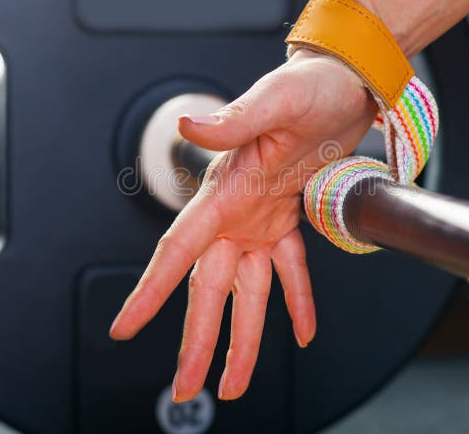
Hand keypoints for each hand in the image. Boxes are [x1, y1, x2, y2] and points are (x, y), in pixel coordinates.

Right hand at [109, 48, 375, 401]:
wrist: (342, 82)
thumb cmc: (309, 85)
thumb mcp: (277, 99)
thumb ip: (235, 118)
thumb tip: (191, 125)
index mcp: (226, 190)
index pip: (179, 249)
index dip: (151, 290)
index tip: (125, 326)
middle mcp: (236, 212)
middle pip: (209, 288)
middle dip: (198, 340)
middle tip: (190, 386)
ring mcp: (261, 219)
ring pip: (246, 291)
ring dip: (242, 337)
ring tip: (235, 381)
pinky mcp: (288, 217)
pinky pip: (289, 270)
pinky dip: (295, 301)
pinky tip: (301, 332)